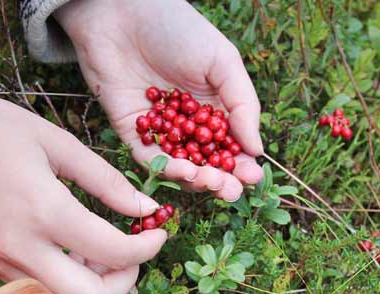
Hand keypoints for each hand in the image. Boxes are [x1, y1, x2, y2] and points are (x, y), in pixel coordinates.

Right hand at [0, 91, 166, 293]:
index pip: (114, 253)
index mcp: (45, 212)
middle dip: (124, 284)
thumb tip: (143, 208)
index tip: (158, 231)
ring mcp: (1, 264)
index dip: (147, 248)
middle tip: (133, 255)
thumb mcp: (53, 142)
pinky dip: (64, 279)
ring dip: (93, 284)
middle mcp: (22, 250)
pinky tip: (69, 248)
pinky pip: (37, 289)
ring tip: (100, 247)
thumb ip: (104, 180)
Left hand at [55, 0, 263, 201]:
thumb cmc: (178, 29)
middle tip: (231, 190)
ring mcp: (161, 130)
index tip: (252, 177)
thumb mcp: (223, 62)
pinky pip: (150, 158)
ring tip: (209, 181)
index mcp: (215, 108)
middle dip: (221, 180)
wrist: (123, 13)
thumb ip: (243, 105)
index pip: (232, 146)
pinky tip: (183, 170)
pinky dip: (166, 168)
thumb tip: (257, 150)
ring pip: (180, 167)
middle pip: (207, 163)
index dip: (242, 165)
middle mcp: (189, 124)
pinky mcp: (132, 132)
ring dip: (196, 179)